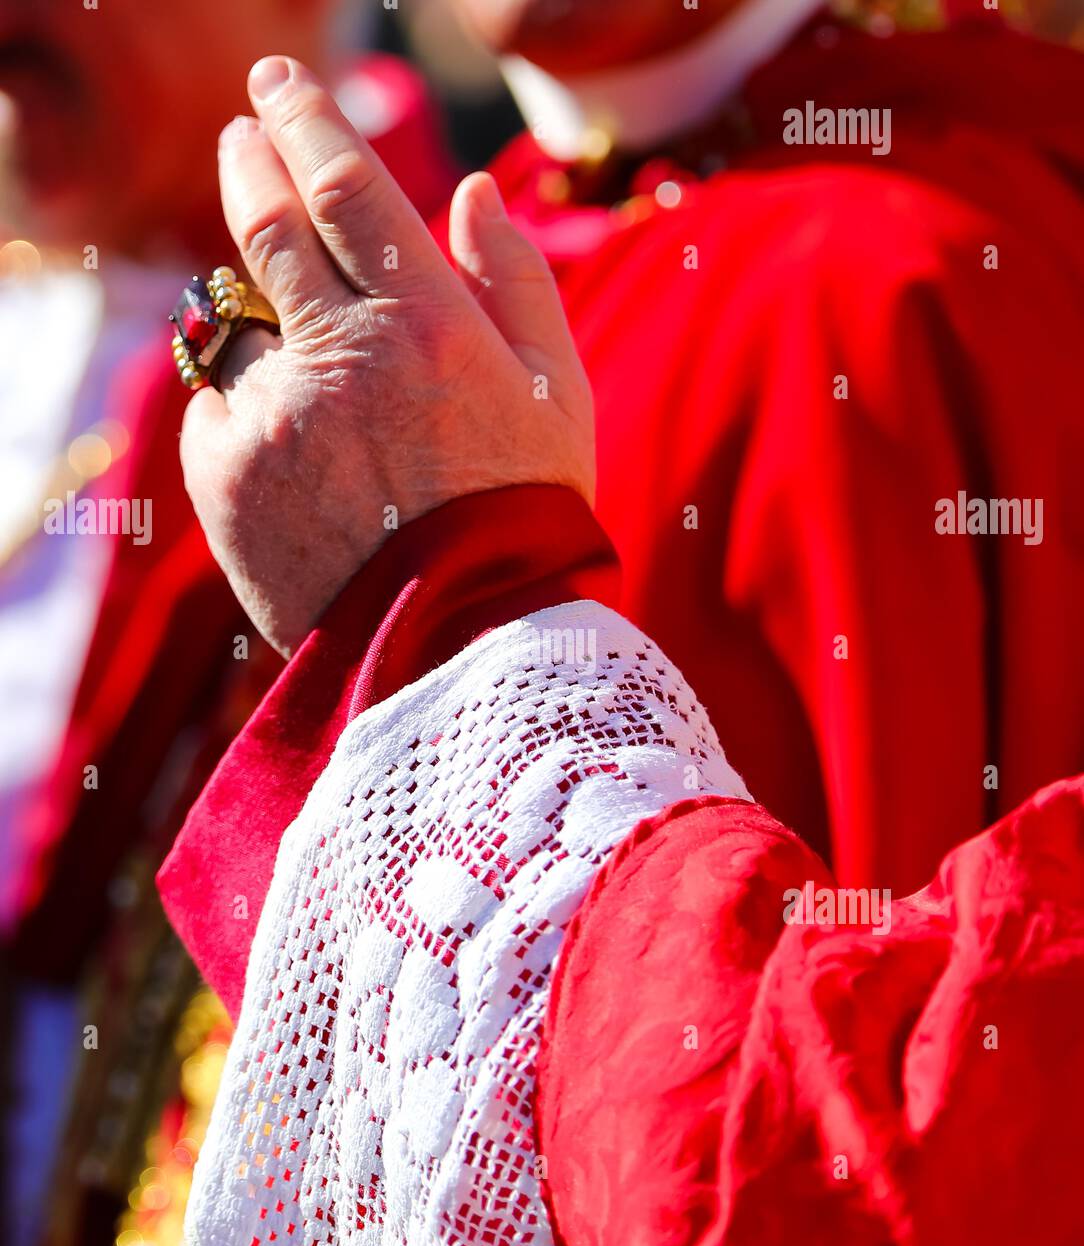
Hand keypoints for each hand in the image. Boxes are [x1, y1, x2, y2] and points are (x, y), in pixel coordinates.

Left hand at [180, 55, 594, 655]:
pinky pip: (216, 404)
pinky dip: (246, 404)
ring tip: (313, 364)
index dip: (307, 121)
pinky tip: (301, 451)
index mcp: (430, 325)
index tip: (281, 86)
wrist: (462, 643)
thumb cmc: (522, 513)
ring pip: (236, 320)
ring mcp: (275, 416)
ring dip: (261, 311)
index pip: (347, 185)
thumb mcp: (557, 396)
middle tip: (247, 137)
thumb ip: (517, 281)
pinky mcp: (226, 475)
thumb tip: (471, 188)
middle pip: (265, 222)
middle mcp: (343, 356)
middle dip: (251, 162)